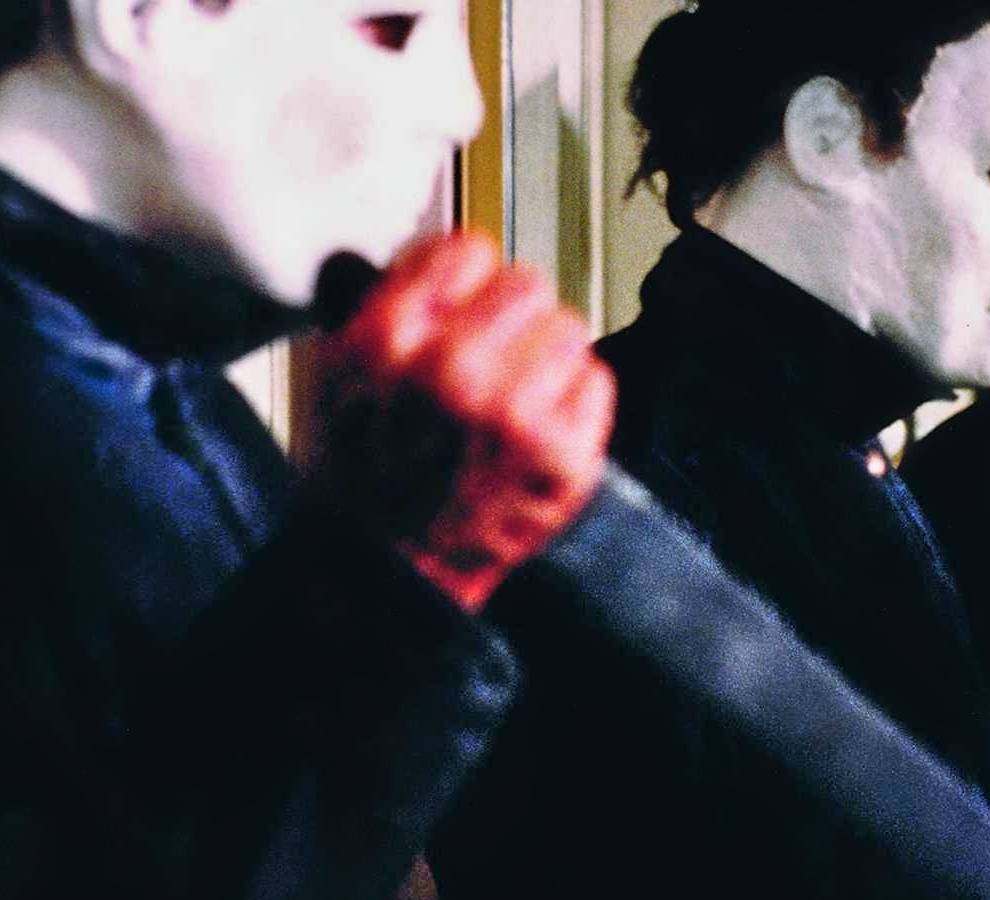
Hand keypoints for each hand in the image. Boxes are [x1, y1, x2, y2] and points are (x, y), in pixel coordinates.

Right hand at [318, 231, 614, 612]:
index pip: (469, 249)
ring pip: (569, 329)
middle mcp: (455, 368)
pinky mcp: (564, 455)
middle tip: (494, 360)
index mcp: (391, 338)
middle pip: (529, 284)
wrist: (389, 569)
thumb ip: (390, 301)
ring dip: (546, 359)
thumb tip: (443, 255)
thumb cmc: (364, 476)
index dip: (469, 279)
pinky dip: (573, 404)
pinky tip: (534, 432)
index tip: (467, 302)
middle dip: (513, 319)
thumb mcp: (341, 371)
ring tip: (513, 402)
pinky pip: (595, 382)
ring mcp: (515, 413)